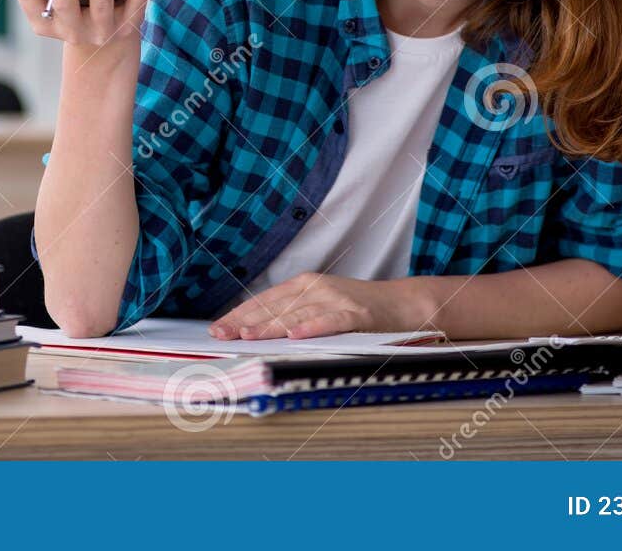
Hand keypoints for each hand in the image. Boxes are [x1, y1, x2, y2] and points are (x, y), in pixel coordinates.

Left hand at [208, 272, 435, 339]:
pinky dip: (314, 328)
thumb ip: (293, 314)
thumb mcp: (321, 305)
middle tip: (221, 335)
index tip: (217, 328)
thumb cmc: (358, 308)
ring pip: (297, 315)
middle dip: (245, 322)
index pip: (264, 301)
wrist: (404, 303)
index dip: (239, 315)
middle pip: (274, 307)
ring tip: (248, 335)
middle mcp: (316, 288)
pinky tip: (296, 335)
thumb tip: (255, 331)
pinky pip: (332, 322)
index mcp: (303, 285)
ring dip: (271, 326)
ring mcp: (337, 299)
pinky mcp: (358, 314)